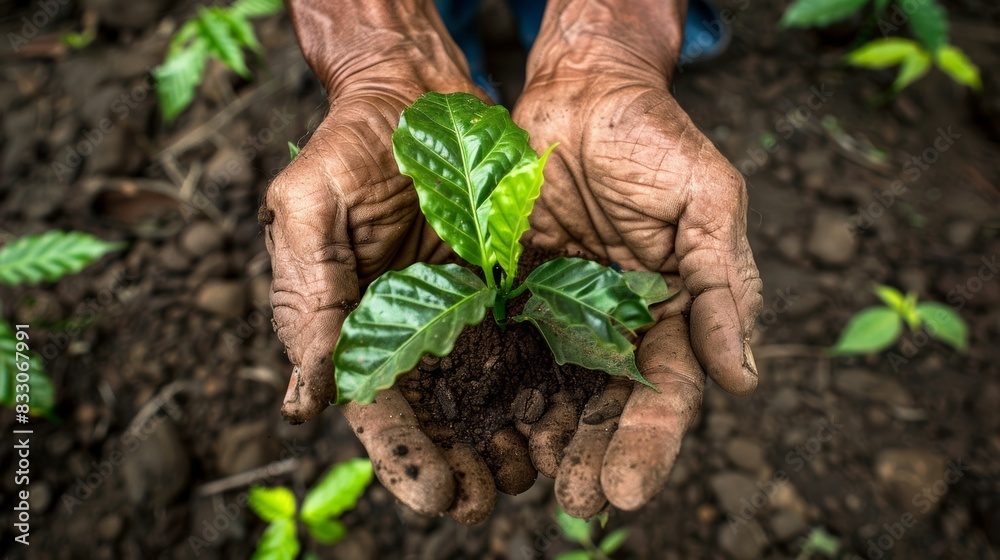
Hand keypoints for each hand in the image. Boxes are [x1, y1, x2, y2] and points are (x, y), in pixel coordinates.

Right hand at [263, 0, 530, 522]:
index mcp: (356, 328)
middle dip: (461, 466)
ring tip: (536, 475)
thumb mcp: (309, 208)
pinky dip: (545, 388)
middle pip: (437, 419)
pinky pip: (530, 348)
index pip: (377, 408)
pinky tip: (566, 418)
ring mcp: (463, 316)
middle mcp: (411, 333)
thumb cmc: (350, 148)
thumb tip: (305, 405)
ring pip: (487, 397)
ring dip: (507, 442)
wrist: (415, 98)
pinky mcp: (510, 294)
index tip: (435, 494)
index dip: (403, 456)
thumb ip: (305, 299)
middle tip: (491, 500)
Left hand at [511, 0, 762, 516]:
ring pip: (550, 390)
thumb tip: (743, 378)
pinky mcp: (508, 295)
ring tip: (521, 479)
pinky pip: (497, 348)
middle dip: (591, 454)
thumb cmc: (656, 141)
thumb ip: (723, 284)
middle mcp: (615, 328)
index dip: (651, 442)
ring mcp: (559, 315)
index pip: (669, 392)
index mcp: (673, 316)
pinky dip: (489, 388)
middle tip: (575, 500)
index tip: (627, 487)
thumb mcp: (707, 200)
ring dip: (539, 438)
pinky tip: (476, 423)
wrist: (581, 95)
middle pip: (606, 406)